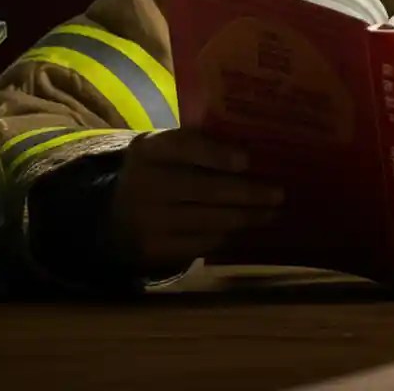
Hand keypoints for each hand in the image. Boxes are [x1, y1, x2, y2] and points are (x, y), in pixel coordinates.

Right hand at [107, 127, 284, 275]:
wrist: (114, 215)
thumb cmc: (157, 172)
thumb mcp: (164, 150)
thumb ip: (197, 144)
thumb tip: (255, 149)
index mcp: (150, 150)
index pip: (184, 147)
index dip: (216, 155)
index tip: (247, 161)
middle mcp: (145, 184)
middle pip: (204, 189)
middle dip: (246, 193)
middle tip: (278, 194)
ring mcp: (149, 221)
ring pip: (209, 220)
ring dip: (247, 218)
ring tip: (272, 213)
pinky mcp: (157, 250)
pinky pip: (203, 243)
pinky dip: (229, 235)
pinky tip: (247, 229)